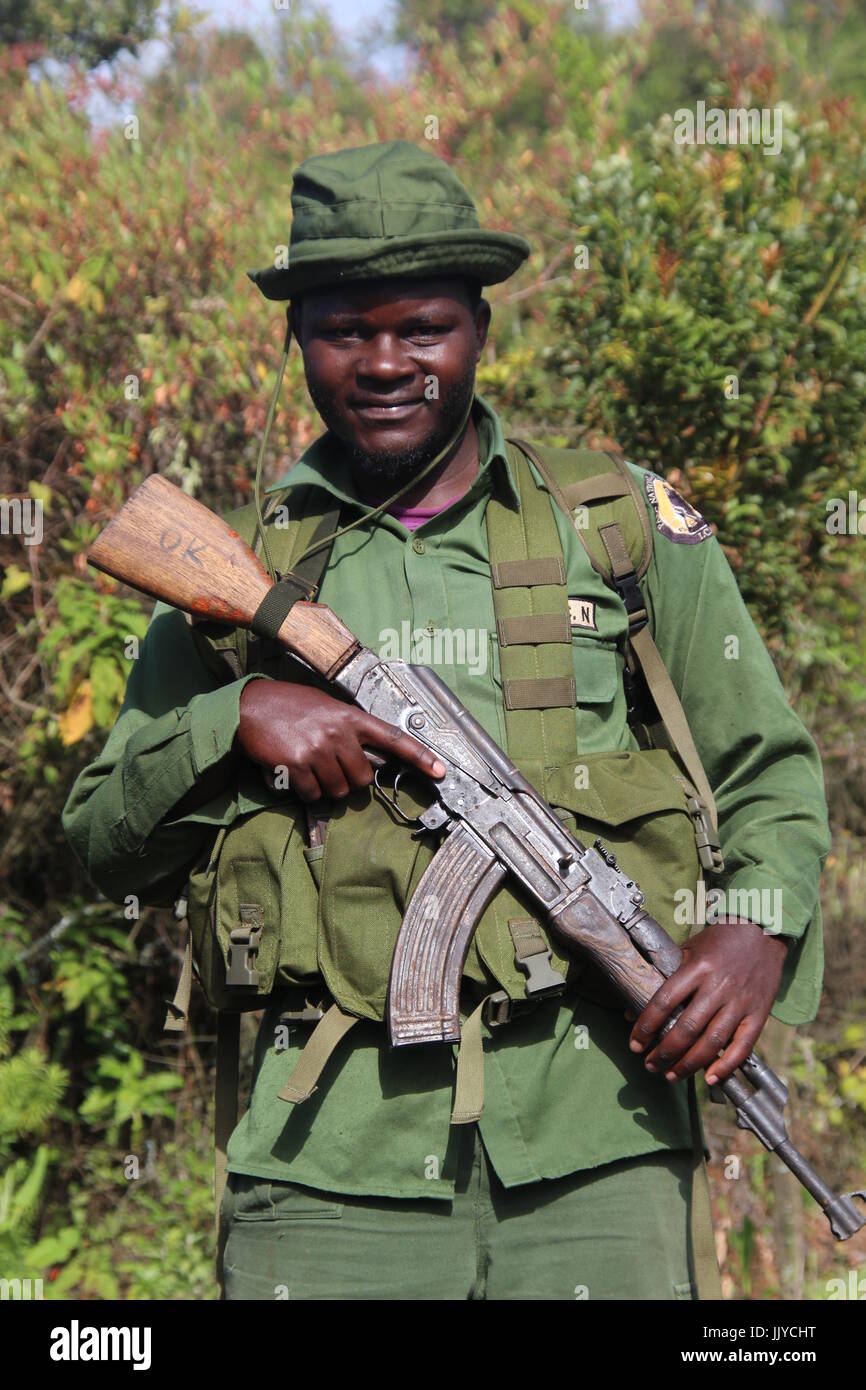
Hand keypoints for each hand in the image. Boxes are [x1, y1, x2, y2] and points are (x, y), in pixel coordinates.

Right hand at [238, 680, 444, 802]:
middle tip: (327, 766)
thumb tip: (366, 759)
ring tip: (306, 765)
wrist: (250, 706)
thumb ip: (348, 730)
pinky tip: (291, 772)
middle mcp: (338, 733)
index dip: (419, 756)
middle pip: (362, 779)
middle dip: (348, 780)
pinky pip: (312, 794)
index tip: (440, 771)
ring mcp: (318, 749)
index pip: (393, 738)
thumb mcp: (326, 708)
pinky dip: (303, 791)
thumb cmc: (289, 706)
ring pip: (337, 791)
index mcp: (350, 717)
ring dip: (323, 787)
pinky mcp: (297, 765)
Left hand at [627, 918, 788, 1086]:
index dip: (647, 1026)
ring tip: (671, 1075)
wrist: (762, 931)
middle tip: (650, 1065)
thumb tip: (631, 1010)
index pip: (665, 1001)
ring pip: (712, 1042)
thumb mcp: (688, 950)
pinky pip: (742, 1046)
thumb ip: (663, 977)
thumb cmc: (719, 941)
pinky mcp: (759, 1013)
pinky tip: (710, 1077)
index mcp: (698, 967)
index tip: (635, 1044)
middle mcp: (719, 986)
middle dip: (665, 1052)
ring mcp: (740, 1002)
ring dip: (689, 1064)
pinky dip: (726, 1065)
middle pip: (687, 1028)